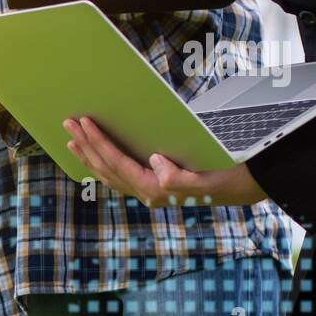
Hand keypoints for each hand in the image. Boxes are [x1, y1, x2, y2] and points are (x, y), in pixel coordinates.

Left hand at [64, 117, 267, 207]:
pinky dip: (103, 165)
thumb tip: (155, 162)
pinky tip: (95, 156)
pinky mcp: (153, 187)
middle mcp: (148, 193)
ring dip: (89, 155)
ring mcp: (148, 192)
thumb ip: (181, 178)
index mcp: (156, 189)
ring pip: (109, 174)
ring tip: (72, 138)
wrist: (247, 189)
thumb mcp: (210, 179)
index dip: (99, 143)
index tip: (84, 122)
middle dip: (86, 145)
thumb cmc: (230, 178)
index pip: (118, 163)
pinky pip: (120, 176)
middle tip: (67, 123)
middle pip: (107, 168)